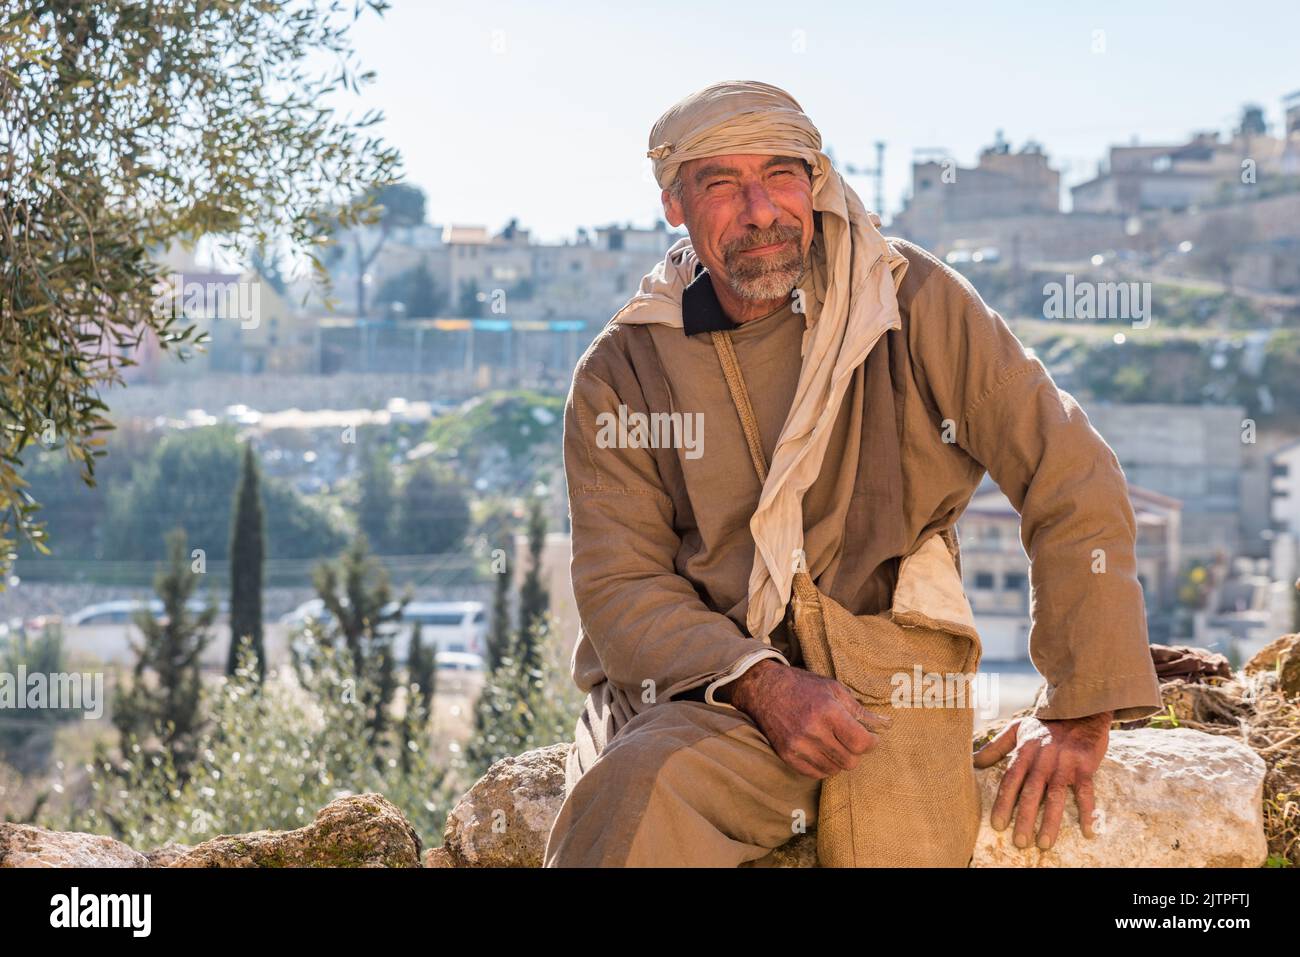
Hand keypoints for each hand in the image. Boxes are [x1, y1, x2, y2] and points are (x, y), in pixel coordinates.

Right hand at [726, 659, 891, 778]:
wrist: (763, 689)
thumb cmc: (803, 686)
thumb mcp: (834, 689)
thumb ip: (860, 710)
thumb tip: (887, 725)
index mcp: (828, 711)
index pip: (860, 742)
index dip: (872, 743)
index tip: (872, 738)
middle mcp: (812, 731)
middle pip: (850, 760)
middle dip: (856, 752)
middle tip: (852, 740)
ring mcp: (798, 745)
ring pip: (834, 770)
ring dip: (840, 760)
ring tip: (836, 744)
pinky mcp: (787, 755)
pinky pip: (816, 774)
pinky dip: (824, 766)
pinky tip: (822, 751)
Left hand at [972, 710, 1112, 849]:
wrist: (1080, 709)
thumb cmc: (1045, 723)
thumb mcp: (1017, 729)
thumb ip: (996, 747)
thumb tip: (972, 761)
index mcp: (1025, 751)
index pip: (1010, 780)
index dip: (1003, 802)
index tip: (997, 824)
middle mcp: (1043, 758)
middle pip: (1031, 791)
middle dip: (1023, 817)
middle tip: (1019, 842)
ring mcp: (1065, 762)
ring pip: (1056, 794)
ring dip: (1050, 821)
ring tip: (1045, 843)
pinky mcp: (1086, 764)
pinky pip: (1086, 791)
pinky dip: (1087, 811)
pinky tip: (1087, 830)